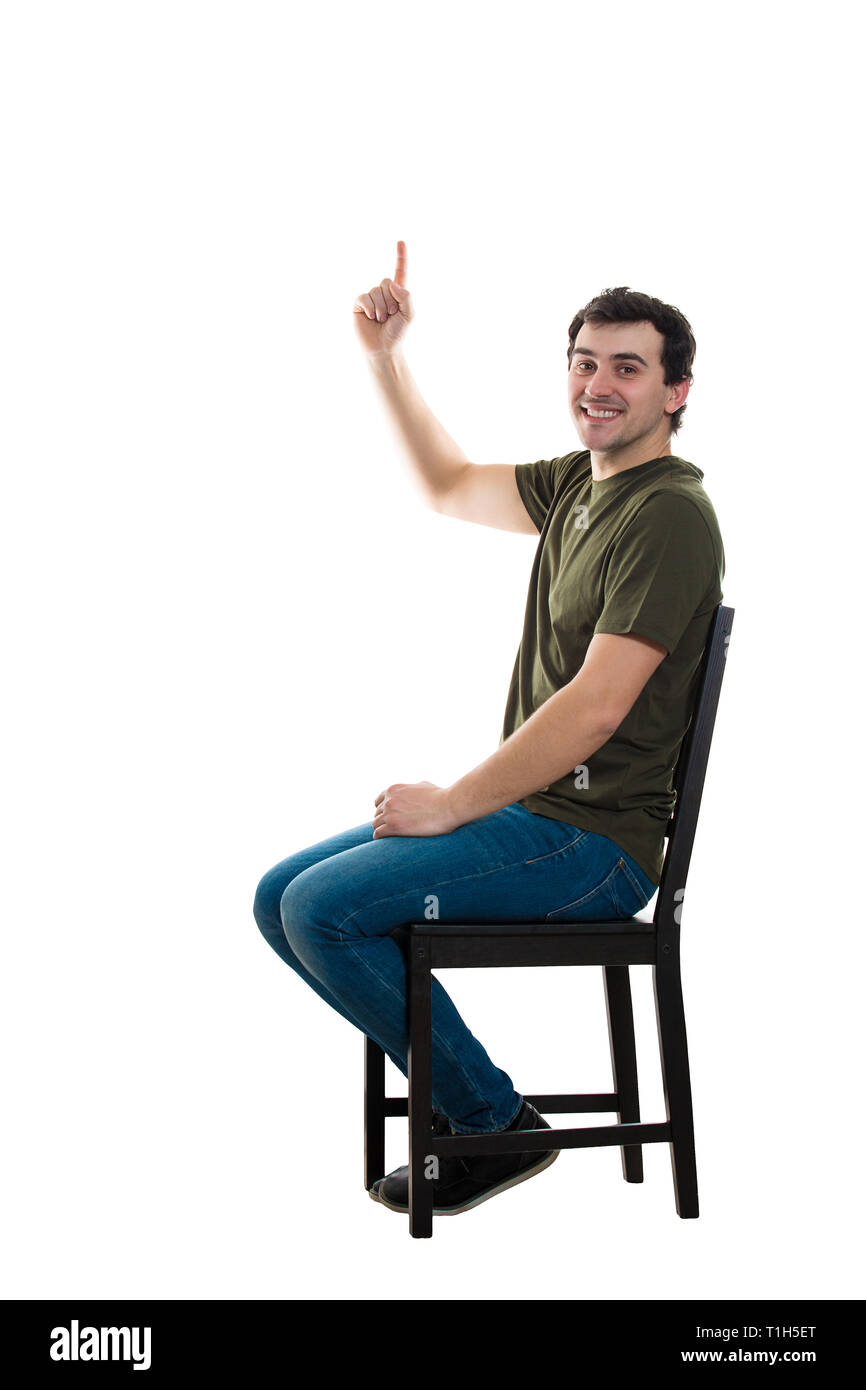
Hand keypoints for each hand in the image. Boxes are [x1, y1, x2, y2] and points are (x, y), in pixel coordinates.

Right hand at [353, 239, 413, 358]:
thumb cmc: (397, 333)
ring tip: (381, 320)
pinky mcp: (359, 304)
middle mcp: (383, 292)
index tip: (401, 241)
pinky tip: (371, 318)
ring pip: (376, 291)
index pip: (400, 271)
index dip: (400, 257)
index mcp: (397, 293)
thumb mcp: (409, 314)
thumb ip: (406, 296)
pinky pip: (365, 297)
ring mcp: (370, 298)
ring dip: (381, 308)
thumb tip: (391, 283)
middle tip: (391, 316)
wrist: (383, 348)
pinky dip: (370, 308)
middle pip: (387, 282)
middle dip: (391, 300)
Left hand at [372, 781, 460, 838]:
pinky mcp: (394, 827)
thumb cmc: (441, 796)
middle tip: (392, 829)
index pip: (378, 801)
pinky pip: (378, 834)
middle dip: (383, 820)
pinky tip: (386, 842)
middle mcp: (389, 800)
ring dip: (382, 830)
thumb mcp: (424, 785)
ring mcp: (390, 813)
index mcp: (394, 789)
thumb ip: (413, 788)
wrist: (449, 806)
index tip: (389, 818)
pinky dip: (380, 838)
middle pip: (377, 813)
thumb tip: (414, 791)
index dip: (384, 810)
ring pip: (376, 824)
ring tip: (390, 837)